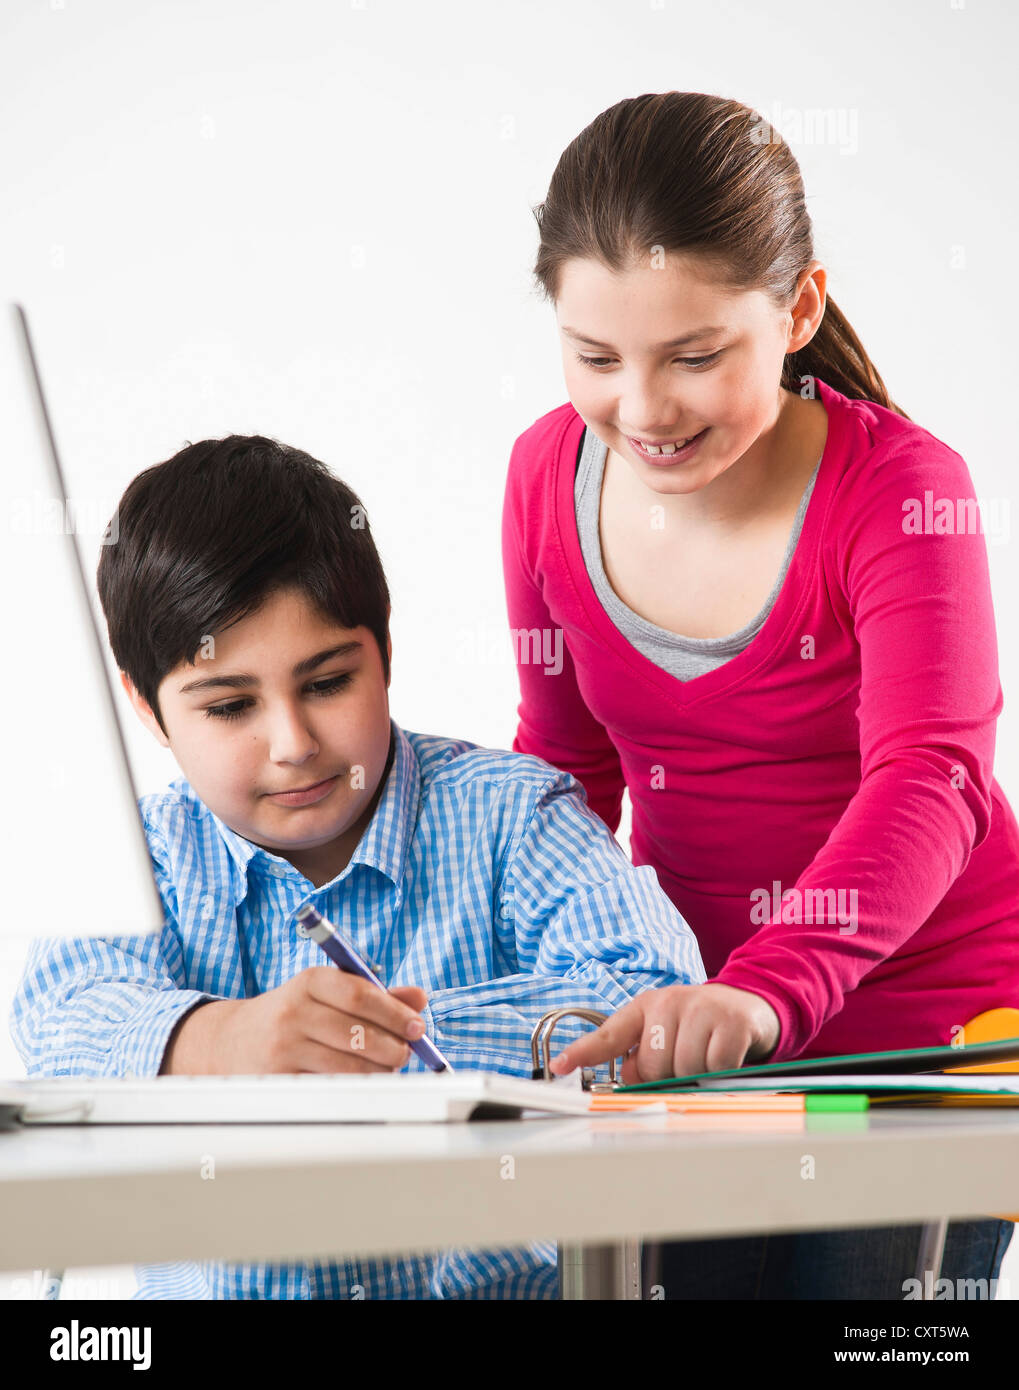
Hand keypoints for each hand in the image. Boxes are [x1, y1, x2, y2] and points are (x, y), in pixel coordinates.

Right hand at [168, 968, 428, 1073]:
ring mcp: (284, 1047)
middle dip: (392, 1046)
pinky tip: (363, 1080)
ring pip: (347, 1064)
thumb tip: (419, 998)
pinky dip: (355, 1086)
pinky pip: (330, 1086)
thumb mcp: (327, 993)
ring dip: (378, 1070)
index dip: (394, 1012)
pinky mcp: (279, 1079)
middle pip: (357, 1032)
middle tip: (406, 1052)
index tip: (417, 1026)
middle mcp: (294, 1011)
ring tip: (388, 1067)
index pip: (360, 994)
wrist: (233, 1040)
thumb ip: (375, 993)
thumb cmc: (292, 1013)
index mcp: (310, 981)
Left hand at [548, 983, 780, 1082]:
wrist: (748, 1005)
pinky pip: (716, 1068)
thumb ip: (640, 1054)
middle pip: (653, 1066)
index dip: (583, 1051)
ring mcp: (701, 1009)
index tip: (560, 1066)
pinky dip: (721, 1073)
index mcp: (645, 1008)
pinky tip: (724, 1057)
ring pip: (685, 1069)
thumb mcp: (664, 1032)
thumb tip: (628, 1079)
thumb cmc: (700, 1025)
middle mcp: (668, 1003)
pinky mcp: (731, 1022)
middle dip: (668, 1077)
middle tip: (684, 1062)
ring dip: (697, 1077)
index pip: (609, 1033)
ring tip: (706, 1057)